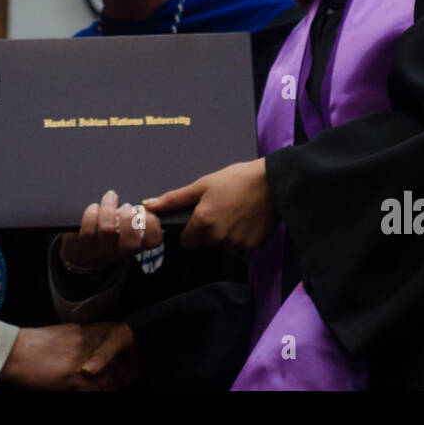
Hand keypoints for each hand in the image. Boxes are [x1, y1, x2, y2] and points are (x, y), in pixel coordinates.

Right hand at [0, 323, 135, 390]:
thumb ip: (76, 342)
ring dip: (108, 388)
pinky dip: (96, 391)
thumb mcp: (57, 335)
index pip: (111, 340)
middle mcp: (85, 344)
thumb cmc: (29, 347)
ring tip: (109, 389)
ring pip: (107, 379)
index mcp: (80, 332)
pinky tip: (93, 392)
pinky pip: (94, 390)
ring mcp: (81, 362)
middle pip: (112, 362)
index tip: (122, 367)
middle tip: (121, 383)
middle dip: (118, 376)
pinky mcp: (73, 379)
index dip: (119, 357)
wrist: (12, 353)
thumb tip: (88, 354)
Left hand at [61, 190, 163, 270]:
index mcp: (136, 245)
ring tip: (110, 197)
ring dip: (109, 209)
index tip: (143, 210)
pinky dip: (92, 213)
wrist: (83, 253)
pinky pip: (89, 228)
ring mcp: (102, 250)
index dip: (153, 223)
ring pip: (107, 229)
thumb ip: (136, 216)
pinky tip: (94, 207)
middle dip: (129, 218)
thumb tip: (148, 201)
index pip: (154, 240)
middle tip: (126, 206)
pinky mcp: (84, 245)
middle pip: (131, 241)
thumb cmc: (110, 234)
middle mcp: (120, 252)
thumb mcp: (126, 229)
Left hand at [144, 158, 276, 250]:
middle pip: (205, 243)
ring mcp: (238, 243)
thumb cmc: (237, 178)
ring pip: (224, 244)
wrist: (273, 181)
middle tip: (221, 209)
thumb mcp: (203, 184)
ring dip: (227, 233)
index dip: (191, 230)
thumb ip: (175, 199)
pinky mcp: (254, 245)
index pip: (187, 242)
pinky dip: (244, 234)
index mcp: (203, 222)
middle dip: (209, 231)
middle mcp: (219, 237)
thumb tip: (150, 206)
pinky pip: (242, 245)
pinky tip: (249, 217)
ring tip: (237, 211)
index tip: (201, 218)